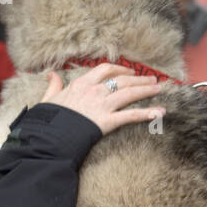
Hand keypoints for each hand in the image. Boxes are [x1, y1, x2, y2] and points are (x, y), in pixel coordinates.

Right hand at [41, 62, 165, 135]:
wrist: (48, 136)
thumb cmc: (47, 119)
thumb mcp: (48, 98)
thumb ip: (53, 85)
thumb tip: (50, 74)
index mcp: (81, 83)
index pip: (105, 70)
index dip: (120, 69)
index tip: (128, 72)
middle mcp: (94, 90)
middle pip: (122, 80)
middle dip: (138, 79)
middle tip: (151, 79)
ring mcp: (102, 105)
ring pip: (129, 93)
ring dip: (146, 90)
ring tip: (159, 88)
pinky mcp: (107, 121)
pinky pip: (130, 116)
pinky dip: (147, 113)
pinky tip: (160, 112)